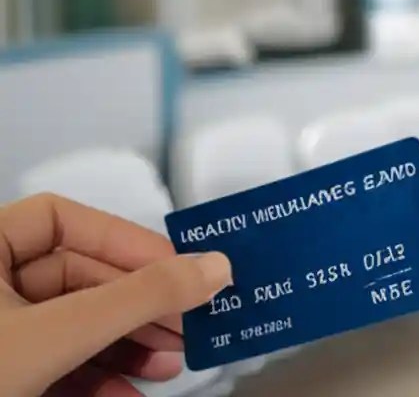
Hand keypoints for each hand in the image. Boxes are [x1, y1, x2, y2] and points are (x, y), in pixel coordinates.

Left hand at [0, 193, 232, 396]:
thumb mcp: (61, 333)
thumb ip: (140, 297)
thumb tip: (219, 267)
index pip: (58, 217)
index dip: (121, 239)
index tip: (176, 271)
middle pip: (75, 277)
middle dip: (136, 310)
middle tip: (187, 330)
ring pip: (71, 325)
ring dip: (127, 347)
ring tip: (168, 367)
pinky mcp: (5, 372)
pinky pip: (53, 364)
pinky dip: (96, 378)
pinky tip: (131, 395)